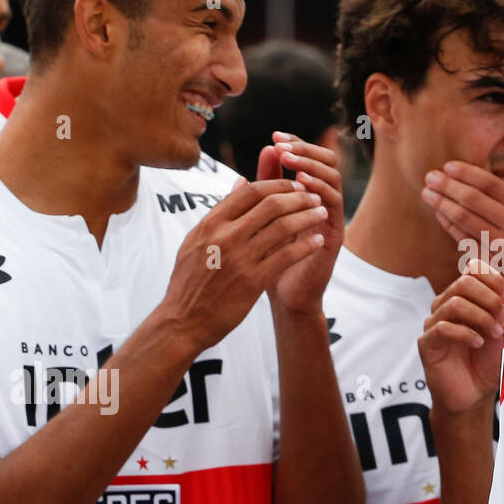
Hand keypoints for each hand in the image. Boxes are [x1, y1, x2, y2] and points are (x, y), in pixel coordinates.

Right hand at [161, 176, 327, 352]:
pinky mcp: (252, 281)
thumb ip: (219, 212)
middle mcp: (226, 237)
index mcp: (211, 224)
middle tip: (313, 196)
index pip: (251, 191)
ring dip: (308, 216)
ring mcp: (240, 259)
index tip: (294, 185)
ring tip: (321, 213)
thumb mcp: (195, 241)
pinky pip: (287, 256)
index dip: (278, 184)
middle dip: (298, 196)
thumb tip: (241, 181)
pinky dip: (306, 245)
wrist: (182, 321)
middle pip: (271, 204)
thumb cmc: (189, 282)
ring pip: (283, 226)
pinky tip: (317, 241)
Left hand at [257, 132, 344, 315]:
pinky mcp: (335, 235)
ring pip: (332, 179)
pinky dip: (320, 191)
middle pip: (327, 162)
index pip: (309, 159)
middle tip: (282, 144)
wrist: (282, 298)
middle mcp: (323, 202)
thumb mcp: (263, 217)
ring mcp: (332, 218)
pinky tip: (301, 184)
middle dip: (304, 150)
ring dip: (311, 166)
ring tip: (289, 159)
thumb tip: (265, 150)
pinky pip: (334, 206)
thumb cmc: (270, 258)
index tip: (274, 137)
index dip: (295, 145)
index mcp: (308, 195)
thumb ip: (266, 185)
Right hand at [419, 258, 503, 416]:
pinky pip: (443, 327)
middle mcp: (446, 307)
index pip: (472, 270)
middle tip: (503, 319)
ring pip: (454, 303)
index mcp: (464, 299)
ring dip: (481, 317)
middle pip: (463, 283)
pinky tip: (477, 344)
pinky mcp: (427, 343)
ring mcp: (433, 324)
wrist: (473, 394)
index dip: (492, 279)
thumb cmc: (486, 363)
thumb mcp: (503, 333)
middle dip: (489, 299)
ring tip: (494, 334)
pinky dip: (466, 334)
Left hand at [421, 161, 503, 287]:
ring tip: (427, 193)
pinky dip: (448, 224)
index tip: (448, 166)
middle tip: (429, 177)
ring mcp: (501, 246)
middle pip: (472, 198)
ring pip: (463, 218)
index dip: (466, 173)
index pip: (491, 184)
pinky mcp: (489, 263)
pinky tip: (439, 214)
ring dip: (441, 203)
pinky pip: (462, 239)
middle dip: (447, 185)